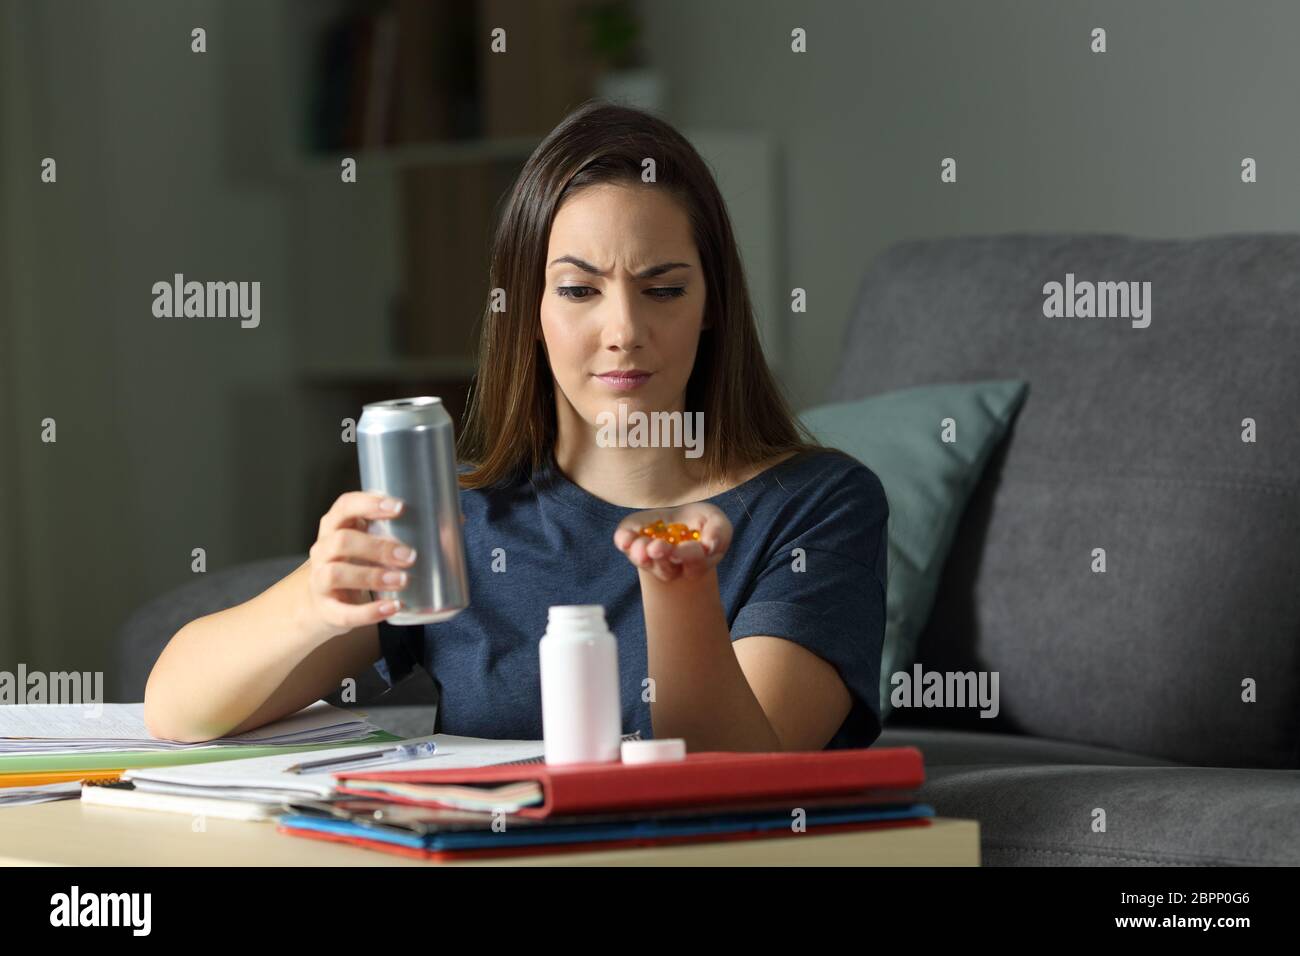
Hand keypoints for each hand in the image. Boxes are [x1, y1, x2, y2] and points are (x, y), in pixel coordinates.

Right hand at [304, 491, 420, 635]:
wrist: (322, 603)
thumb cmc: (355, 563)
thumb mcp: (369, 542)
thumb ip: (402, 530)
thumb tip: (456, 519)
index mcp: (335, 525)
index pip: (345, 505)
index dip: (369, 504)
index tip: (398, 507)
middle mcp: (322, 550)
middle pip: (342, 541)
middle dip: (377, 546)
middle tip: (410, 555)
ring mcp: (319, 580)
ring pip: (337, 573)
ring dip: (372, 576)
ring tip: (402, 580)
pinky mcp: (326, 610)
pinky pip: (344, 612)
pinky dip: (369, 612)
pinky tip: (392, 607)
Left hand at [613, 502, 731, 582]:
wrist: (679, 518)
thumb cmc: (701, 523)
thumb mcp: (716, 521)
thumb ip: (719, 532)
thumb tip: (709, 546)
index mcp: (695, 563)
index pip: (693, 563)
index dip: (687, 557)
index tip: (680, 550)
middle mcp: (670, 565)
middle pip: (666, 569)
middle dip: (661, 557)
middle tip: (657, 547)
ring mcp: (649, 557)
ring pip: (646, 562)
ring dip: (641, 554)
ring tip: (642, 545)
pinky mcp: (633, 542)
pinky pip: (626, 546)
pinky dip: (624, 542)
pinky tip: (625, 539)